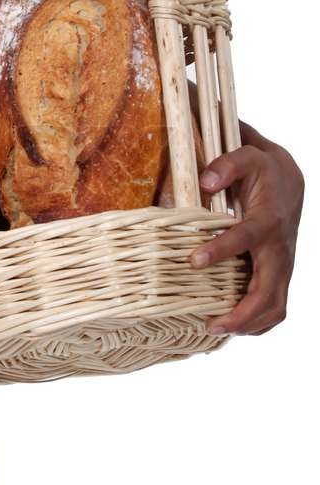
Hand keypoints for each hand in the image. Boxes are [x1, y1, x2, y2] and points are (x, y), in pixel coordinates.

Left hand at [188, 117, 303, 336]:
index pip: (246, 238)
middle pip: (269, 293)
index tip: (193, 261)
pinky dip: (255, 324)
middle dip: (241, 314)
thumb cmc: (265, 171)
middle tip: (208, 323)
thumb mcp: (249, 156)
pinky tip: (230, 327)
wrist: (290, 183)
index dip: (221, 250)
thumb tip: (205, 181)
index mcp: (267, 220)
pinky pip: (274, 308)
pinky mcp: (279, 276)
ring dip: (248, 325)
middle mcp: (278, 250)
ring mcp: (282, 267)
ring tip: (214, 329)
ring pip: (276, 308)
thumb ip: (228, 164)